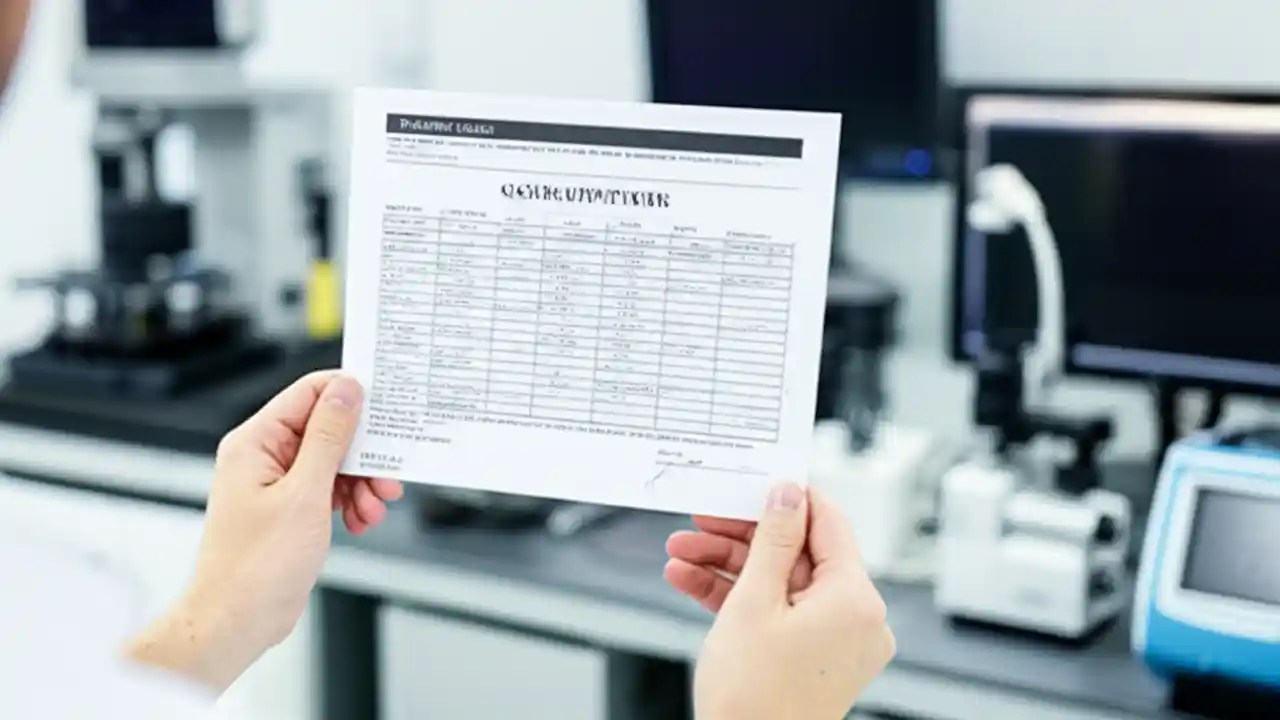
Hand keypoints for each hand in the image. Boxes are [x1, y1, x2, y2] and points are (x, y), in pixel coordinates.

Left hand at [125, 371, 402, 691]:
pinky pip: (329, 489)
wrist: (237, 620)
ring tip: (373, 507)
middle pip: (327, 430)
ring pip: (334, 462)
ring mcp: (276, 483)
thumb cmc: (255, 567)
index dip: (349, 396)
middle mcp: (263, 456)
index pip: (308, 393)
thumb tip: (346, 391)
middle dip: (363, 453)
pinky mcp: (289, 508)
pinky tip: (359, 521)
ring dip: (361, 483)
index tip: (385, 408)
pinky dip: (350, 502)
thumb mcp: (304, 494)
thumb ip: (328, 437)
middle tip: (387, 476)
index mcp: (255, 442)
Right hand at [666, 483, 895, 719]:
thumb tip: (786, 495)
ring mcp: (839, 642)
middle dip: (740, 538)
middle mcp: (858, 619)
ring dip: (729, 567)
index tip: (754, 482)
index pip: (827, 522)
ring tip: (680, 555)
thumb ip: (772, 541)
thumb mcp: (753, 603)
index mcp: (856, 599)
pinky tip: (691, 582)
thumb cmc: (753, 702)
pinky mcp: (817, 658)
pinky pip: (780, 613)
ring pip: (782, 583)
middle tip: (700, 521)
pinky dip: (740, 599)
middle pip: (797, 553)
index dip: (787, 498)